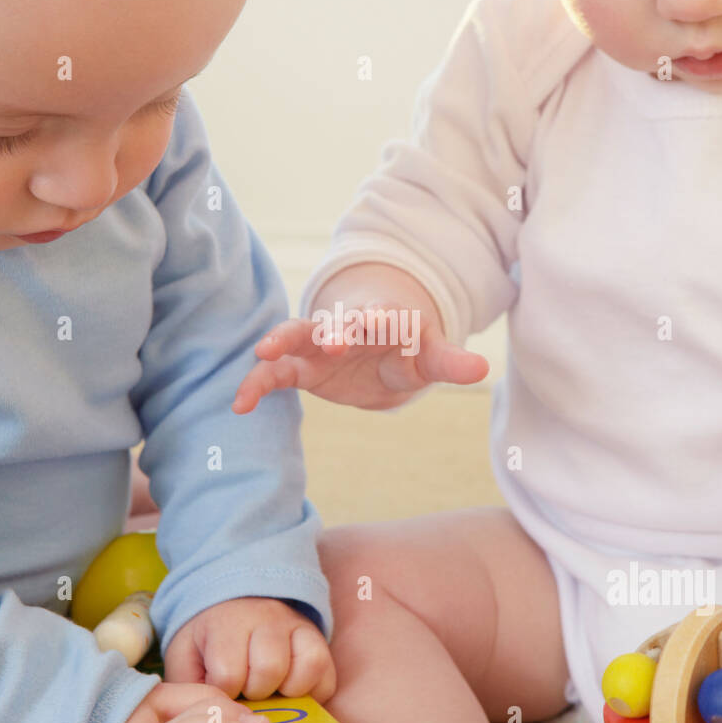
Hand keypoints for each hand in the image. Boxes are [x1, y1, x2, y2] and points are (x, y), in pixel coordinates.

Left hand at [164, 597, 335, 701]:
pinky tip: (289, 692)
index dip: (223, 693)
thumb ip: (189, 687)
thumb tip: (213, 718)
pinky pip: (327, 675)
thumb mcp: (185, 657)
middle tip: (245, 690)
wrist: (231, 602)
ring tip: (270, 690)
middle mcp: (267, 618)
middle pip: (270, 669)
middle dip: (254, 692)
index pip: (229, 674)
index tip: (219, 688)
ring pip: (307, 666)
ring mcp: (297, 627)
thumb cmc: (207, 640)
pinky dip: (311, 692)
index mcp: (227, 622)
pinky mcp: (318, 641)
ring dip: (286, 691)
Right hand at [232, 299, 487, 413]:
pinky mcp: (300, 367)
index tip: (372, 321)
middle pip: (331, 324)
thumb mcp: (429, 355)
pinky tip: (239, 405)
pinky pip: (274, 374)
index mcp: (380, 320)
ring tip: (261, 357)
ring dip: (278, 347)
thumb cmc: (408, 347)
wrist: (379, 347)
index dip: (374, 319)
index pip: (377, 317)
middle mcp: (344, 327)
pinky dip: (257, 385)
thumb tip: (481, 368)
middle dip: (327, 330)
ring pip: (293, 341)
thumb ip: (449, 362)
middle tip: (327, 340)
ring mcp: (317, 345)